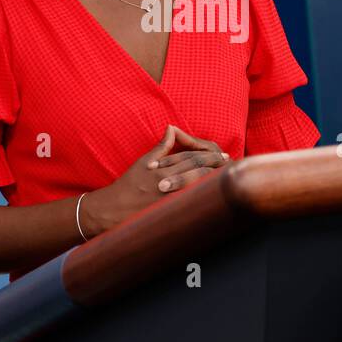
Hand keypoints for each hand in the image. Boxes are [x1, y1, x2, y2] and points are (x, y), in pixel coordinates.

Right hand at [79, 125, 230, 236]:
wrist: (112, 209)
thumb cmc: (128, 185)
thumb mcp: (143, 162)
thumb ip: (161, 147)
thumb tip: (171, 128)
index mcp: (161, 169)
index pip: (190, 158)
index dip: (208, 156)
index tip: (221, 154)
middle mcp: (166, 184)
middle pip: (197, 172)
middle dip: (215, 167)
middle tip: (229, 164)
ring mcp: (167, 200)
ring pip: (196, 188)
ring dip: (213, 181)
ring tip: (227, 177)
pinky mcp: (167, 213)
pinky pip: (189, 205)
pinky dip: (203, 199)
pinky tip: (216, 197)